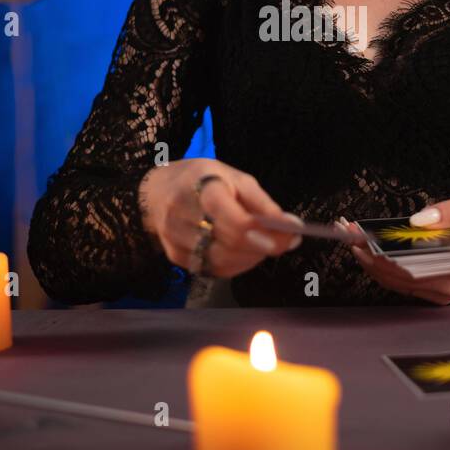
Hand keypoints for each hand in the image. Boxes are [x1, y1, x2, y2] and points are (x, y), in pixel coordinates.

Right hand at [139, 159, 301, 278]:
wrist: (158, 190)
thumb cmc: (204, 180)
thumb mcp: (237, 179)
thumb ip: (264, 205)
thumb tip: (292, 228)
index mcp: (201, 187)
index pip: (233, 219)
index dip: (262, 234)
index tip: (288, 237)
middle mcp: (182, 214)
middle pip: (230, 244)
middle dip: (263, 247)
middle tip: (283, 241)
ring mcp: (175, 238)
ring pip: (223, 261)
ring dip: (251, 257)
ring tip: (262, 244)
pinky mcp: (174, 256)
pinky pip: (212, 269)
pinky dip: (236, 265)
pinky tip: (243, 252)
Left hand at [346, 198, 449, 304]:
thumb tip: (418, 220)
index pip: (405, 267)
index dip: (377, 252)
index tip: (358, 235)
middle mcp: (443, 288)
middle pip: (393, 275)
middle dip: (366, 253)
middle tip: (346, 231)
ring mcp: (437, 293)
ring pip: (393, 281)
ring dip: (369, 260)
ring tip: (351, 236)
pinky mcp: (432, 290)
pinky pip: (400, 282)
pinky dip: (381, 265)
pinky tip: (368, 248)